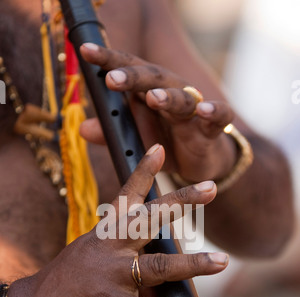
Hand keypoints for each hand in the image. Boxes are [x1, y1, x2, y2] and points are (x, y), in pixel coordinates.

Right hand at [7, 145, 228, 296]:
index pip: (126, 196)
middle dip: (180, 202)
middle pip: (148, 219)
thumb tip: (133, 230)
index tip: (160, 150)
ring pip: (157, 264)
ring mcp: (109, 275)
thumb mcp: (87, 254)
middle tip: (211, 188)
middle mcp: (108, 248)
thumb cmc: (62, 285)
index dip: (144, 172)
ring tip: (221, 262)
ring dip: (192, 263)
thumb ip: (114, 243)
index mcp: (104, 234)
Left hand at [80, 43, 234, 182]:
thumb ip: (112, 134)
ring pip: (182, 97)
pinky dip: (214, 111)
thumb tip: (82, 130)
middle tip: (111, 79)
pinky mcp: (212, 127)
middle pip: (152, 78)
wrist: (199, 160)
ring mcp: (193, 108)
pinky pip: (219, 115)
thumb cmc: (165, 142)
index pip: (127, 70)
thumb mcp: (135, 140)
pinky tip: (204, 110)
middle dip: (132, 77)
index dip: (107, 60)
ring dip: (168, 97)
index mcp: (148, 91)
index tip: (85, 50)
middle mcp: (171, 92)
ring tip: (154, 98)